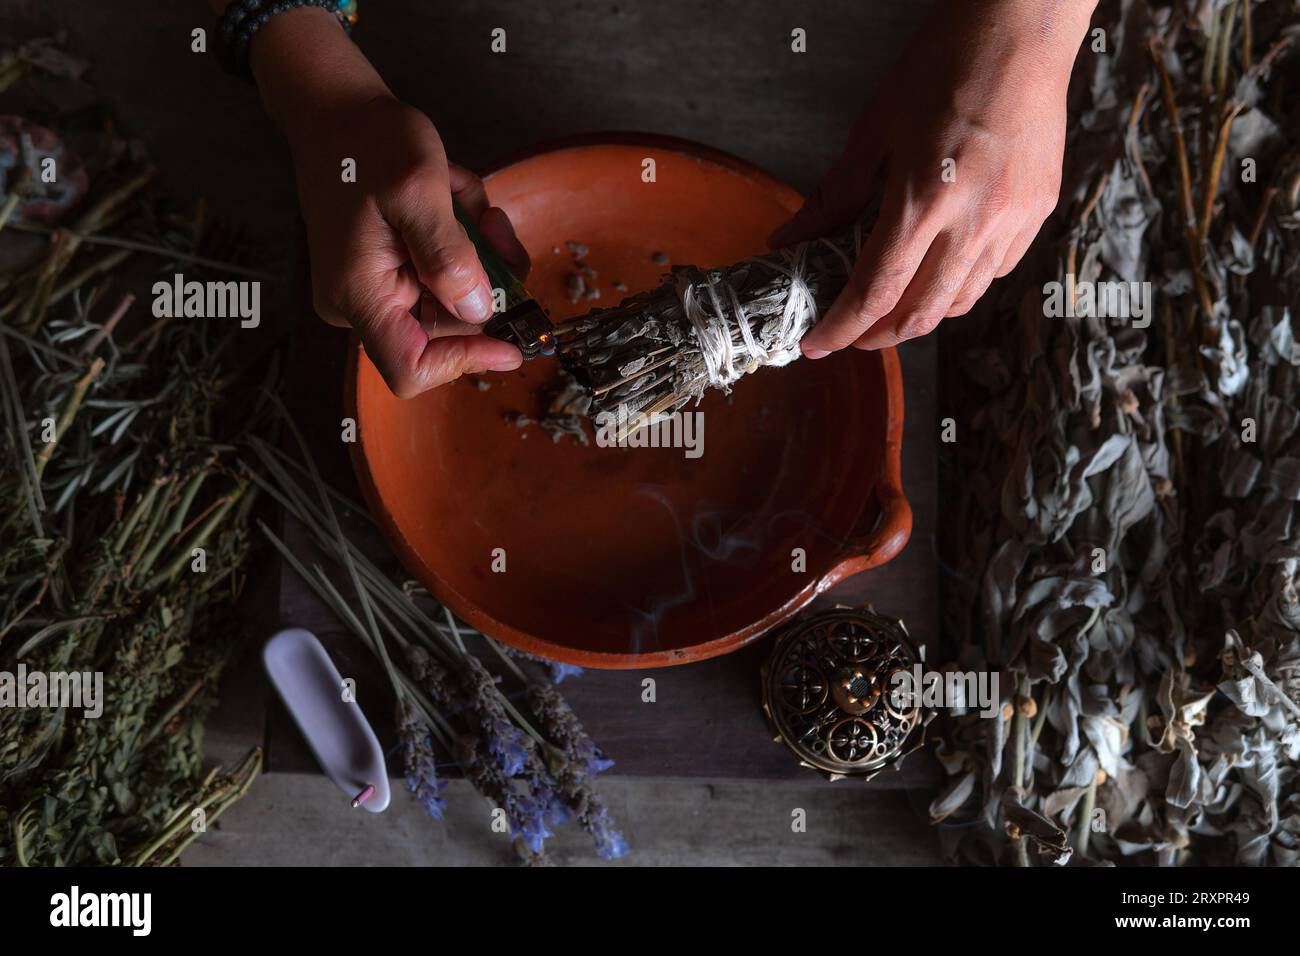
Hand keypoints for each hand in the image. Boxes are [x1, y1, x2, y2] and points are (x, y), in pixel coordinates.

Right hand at [249, 7, 525, 396]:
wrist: (335, 112)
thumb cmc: (368, 141)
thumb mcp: (417, 187)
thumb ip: (449, 254)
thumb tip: (478, 311)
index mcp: (359, 293)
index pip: (411, 368)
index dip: (466, 362)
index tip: (514, 343)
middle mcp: (361, 304)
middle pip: (445, 331)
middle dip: (483, 282)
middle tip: (492, 225)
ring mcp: (375, 290)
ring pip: (453, 300)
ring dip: (476, 253)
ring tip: (463, 200)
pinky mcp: (389, 274)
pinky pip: (443, 277)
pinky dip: (461, 243)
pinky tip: (453, 201)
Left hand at [771, 0, 1095, 355]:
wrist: (1022, 28)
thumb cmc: (945, 66)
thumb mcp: (875, 131)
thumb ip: (834, 197)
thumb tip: (789, 242)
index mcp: (924, 198)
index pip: (876, 291)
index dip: (841, 328)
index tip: (815, 345)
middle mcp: (974, 221)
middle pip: (920, 313)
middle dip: (877, 337)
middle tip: (850, 337)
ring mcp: (1012, 221)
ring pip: (960, 302)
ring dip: (919, 318)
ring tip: (889, 311)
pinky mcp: (1038, 213)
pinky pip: (993, 273)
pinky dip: (958, 286)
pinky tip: (937, 273)